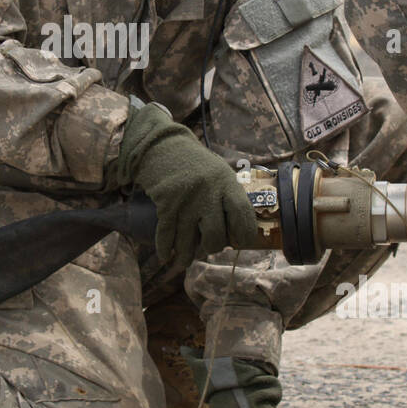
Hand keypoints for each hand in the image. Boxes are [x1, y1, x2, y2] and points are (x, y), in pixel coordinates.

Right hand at [114, 103, 256, 269]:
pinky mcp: (166, 202)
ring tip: (184, 262)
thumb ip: (229, 197)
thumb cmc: (194, 163)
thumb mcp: (219, 172)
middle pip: (216, 234)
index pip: (243, 214)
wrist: (161, 146)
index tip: (240, 242)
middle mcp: (209, 191)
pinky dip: (165, 248)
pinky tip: (165, 256)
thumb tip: (235, 232)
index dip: (245, 233)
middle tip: (208, 247)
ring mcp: (187, 199)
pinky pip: (167, 233)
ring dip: (186, 255)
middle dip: (212, 247)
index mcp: (227, 182)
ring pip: (189, 240)